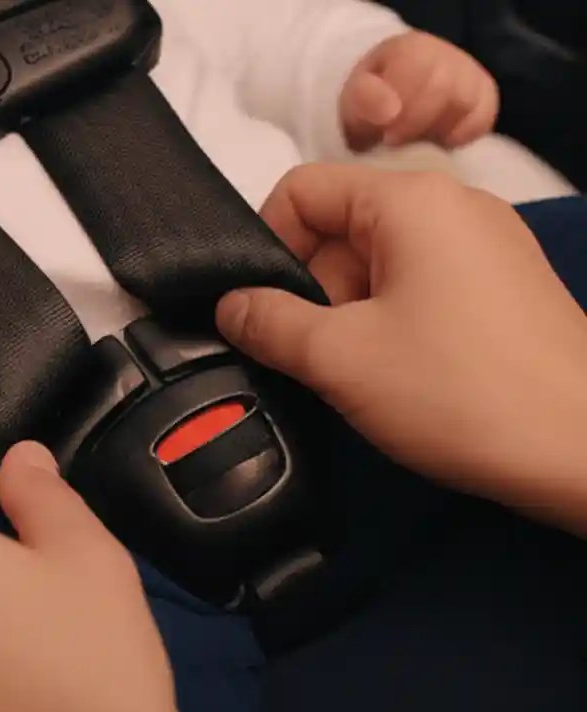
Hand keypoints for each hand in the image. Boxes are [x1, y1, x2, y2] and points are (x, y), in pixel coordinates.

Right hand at [217, 164, 586, 533]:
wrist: (585, 450)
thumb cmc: (466, 392)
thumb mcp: (339, 357)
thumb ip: (269, 323)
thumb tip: (231, 306)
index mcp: (411, 200)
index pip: (302, 190)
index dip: (265, 244)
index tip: (257, 306)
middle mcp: (454, 208)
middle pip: (340, 227)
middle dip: (309, 288)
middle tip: (306, 353)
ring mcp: (485, 248)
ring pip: (377, 263)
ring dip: (347, 314)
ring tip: (355, 373)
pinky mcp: (502, 289)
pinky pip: (420, 288)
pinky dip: (390, 324)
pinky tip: (396, 376)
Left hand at [342, 31, 498, 150]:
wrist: (391, 100)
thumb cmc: (372, 99)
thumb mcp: (356, 98)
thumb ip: (364, 99)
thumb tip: (389, 113)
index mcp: (411, 48)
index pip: (417, 72)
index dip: (402, 110)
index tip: (385, 135)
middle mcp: (446, 55)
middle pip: (443, 89)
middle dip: (416, 124)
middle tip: (396, 142)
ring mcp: (469, 74)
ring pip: (466, 105)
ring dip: (437, 131)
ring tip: (414, 141)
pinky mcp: (485, 97)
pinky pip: (483, 119)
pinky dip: (461, 136)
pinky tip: (438, 143)